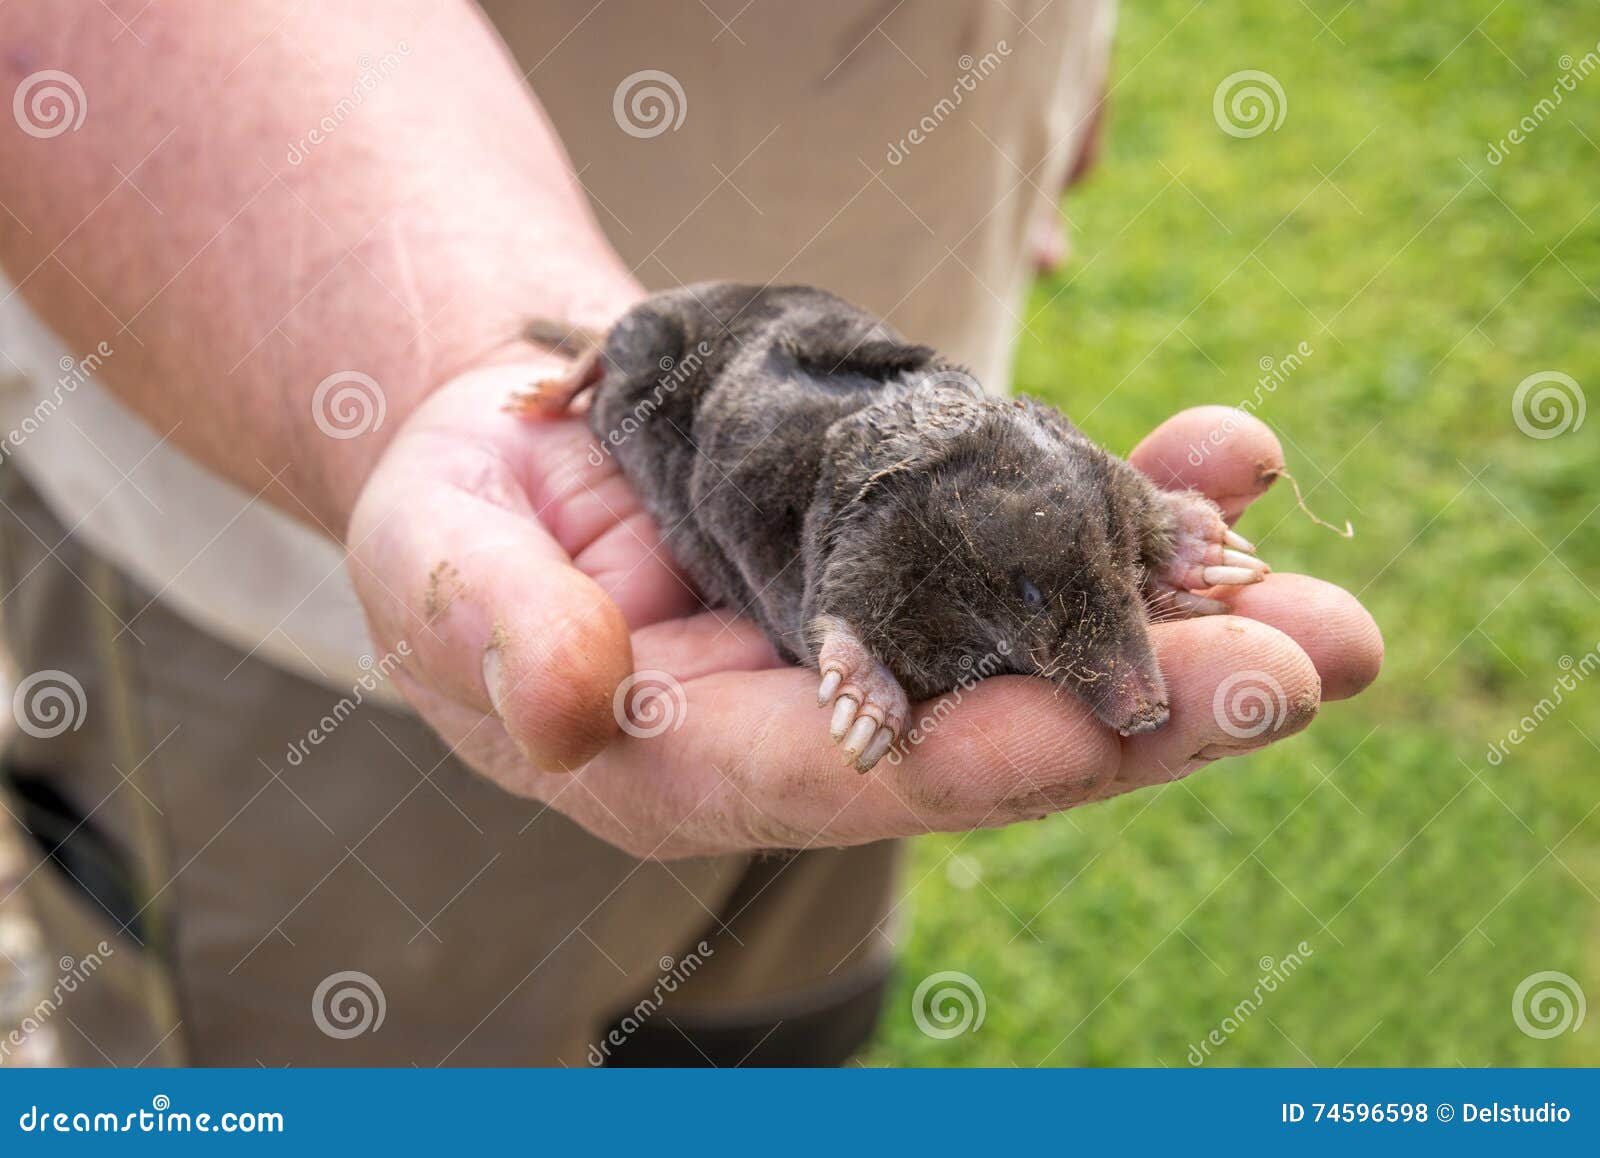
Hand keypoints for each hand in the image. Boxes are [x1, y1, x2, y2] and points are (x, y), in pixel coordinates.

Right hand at [348, 369, 1381, 859]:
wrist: (516, 450)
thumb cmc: (456, 524)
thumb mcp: (435, 567)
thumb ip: (492, 635)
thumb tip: (573, 701)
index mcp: (691, 758)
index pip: (842, 777)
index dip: (966, 759)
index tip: (1097, 732)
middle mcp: (811, 721)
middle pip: (990, 739)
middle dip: (1151, 714)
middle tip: (1306, 667)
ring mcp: (873, 643)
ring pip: (1039, 652)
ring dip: (1186, 623)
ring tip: (1320, 605)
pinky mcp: (908, 561)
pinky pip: (1028, 544)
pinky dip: (1126, 504)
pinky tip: (1229, 462)